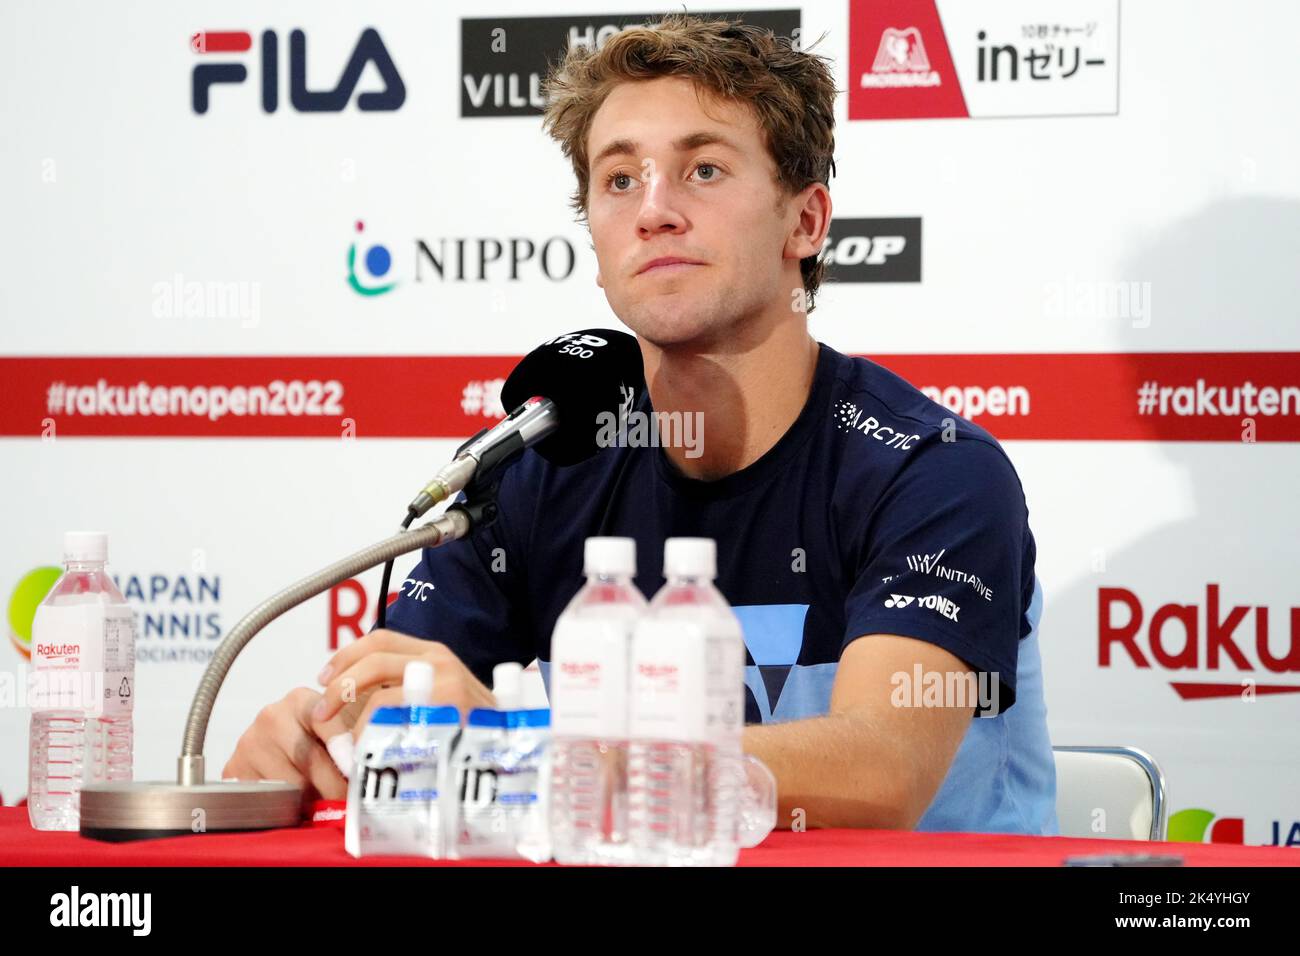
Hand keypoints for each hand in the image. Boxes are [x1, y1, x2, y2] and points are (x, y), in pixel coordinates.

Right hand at [221, 686, 356, 805]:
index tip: (352, 766)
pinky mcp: (233, 770)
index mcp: (301, 700)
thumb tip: (372, 764)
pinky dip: (284, 809)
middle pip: (307, 760)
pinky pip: (265, 799)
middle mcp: (272, 717)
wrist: (275, 746)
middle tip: (349, 801)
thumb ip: (354, 735)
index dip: (341, 746)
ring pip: (287, 784)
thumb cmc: (314, 740)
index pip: (324, 722)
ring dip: (310, 800)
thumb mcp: (337, 725)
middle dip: (333, 785)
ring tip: (324, 804)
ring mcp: (249, 743)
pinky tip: (297, 806)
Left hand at [312, 629, 496, 739]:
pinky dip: (375, 744)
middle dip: (339, 686)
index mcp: (434, 653)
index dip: (346, 656)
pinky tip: (371, 759)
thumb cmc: (472, 726)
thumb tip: (358, 693)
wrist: (514, 748)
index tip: (323, 679)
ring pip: (380, 699)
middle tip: (320, 713)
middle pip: (373, 661)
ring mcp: (446, 690)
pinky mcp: (448, 719)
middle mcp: (440, 664)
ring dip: (355, 725)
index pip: (380, 640)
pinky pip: (396, 729)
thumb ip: (408, 686)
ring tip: (347, 748)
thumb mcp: (443, 693)